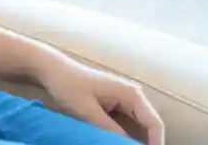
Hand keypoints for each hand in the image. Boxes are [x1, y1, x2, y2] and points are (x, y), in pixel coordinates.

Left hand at [36, 54, 163, 143]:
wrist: (51, 70)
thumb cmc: (67, 85)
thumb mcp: (87, 111)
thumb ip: (110, 130)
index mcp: (131, 94)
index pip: (154, 124)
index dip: (156, 144)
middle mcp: (133, 96)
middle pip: (149, 127)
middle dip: (146, 143)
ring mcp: (125, 101)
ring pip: (139, 128)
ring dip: (135, 141)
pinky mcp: (116, 106)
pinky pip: (128, 126)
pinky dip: (125, 137)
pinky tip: (118, 143)